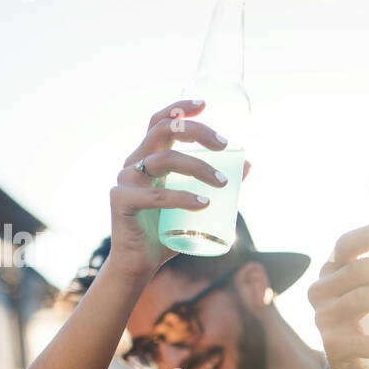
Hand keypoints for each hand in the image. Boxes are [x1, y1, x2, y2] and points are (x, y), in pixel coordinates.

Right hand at [107, 99, 250, 279]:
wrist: (140, 264)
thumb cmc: (167, 232)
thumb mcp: (197, 204)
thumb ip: (218, 183)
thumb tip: (248, 164)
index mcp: (148, 158)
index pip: (160, 122)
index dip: (179, 108)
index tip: (204, 104)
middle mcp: (134, 163)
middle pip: (163, 131)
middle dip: (196, 132)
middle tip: (224, 145)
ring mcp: (125, 180)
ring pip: (164, 160)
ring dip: (198, 168)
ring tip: (224, 184)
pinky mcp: (121, 201)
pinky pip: (155, 195)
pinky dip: (182, 198)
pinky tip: (204, 204)